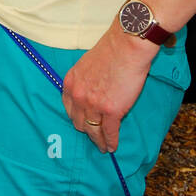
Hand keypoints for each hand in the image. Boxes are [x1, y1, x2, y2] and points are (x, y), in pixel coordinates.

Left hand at [61, 27, 157, 153]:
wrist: (126, 47)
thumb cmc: (111, 52)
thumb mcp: (86, 66)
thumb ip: (84, 81)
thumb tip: (91, 92)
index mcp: (70, 83)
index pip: (69, 108)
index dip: (77, 118)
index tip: (82, 124)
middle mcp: (78, 95)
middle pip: (78, 122)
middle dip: (86, 130)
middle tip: (94, 137)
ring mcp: (93, 104)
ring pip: (92, 130)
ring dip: (98, 141)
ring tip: (103, 147)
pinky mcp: (111, 111)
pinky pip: (109, 132)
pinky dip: (110, 141)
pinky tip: (112, 147)